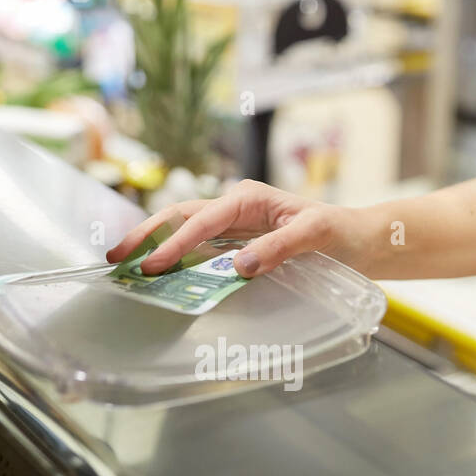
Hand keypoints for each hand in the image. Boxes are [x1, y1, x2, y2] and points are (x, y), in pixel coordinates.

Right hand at [106, 179, 371, 277]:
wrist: (360, 242)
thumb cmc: (340, 233)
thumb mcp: (314, 236)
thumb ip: (277, 249)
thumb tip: (238, 267)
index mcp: (247, 199)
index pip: (201, 220)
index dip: (174, 243)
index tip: (152, 266)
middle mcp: (234, 209)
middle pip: (178, 217)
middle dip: (145, 236)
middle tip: (115, 258)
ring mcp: (232, 228)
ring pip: (182, 232)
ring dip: (152, 246)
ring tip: (123, 265)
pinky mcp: (235, 246)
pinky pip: (197, 251)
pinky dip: (173, 260)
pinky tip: (156, 276)